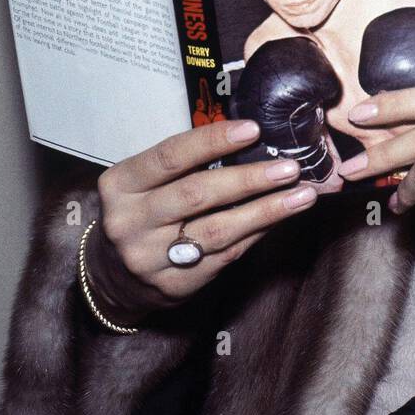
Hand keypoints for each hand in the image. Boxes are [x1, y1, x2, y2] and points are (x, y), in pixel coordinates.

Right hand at [87, 120, 323, 324]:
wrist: (113, 276)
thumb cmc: (142, 211)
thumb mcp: (145, 181)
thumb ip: (186, 162)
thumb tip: (251, 138)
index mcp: (122, 185)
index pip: (171, 156)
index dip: (213, 140)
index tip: (253, 129)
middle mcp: (130, 222)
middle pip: (197, 194)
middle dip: (249, 179)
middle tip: (289, 167)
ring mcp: (150, 258)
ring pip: (218, 230)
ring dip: (266, 210)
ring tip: (302, 195)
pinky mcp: (174, 285)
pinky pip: (226, 255)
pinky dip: (257, 232)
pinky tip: (281, 217)